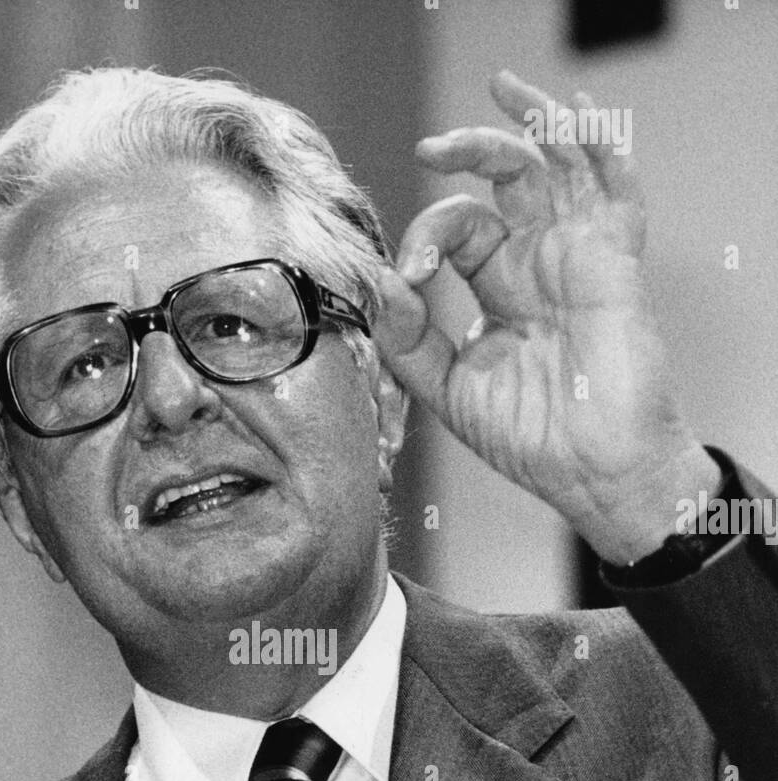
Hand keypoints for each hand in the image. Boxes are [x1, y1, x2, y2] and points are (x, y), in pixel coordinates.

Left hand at [373, 70, 720, 564]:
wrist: (592, 476)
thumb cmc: (531, 439)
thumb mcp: (450, 390)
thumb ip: (409, 341)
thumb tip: (376, 285)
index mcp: (500, 288)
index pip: (460, 229)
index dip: (428, 237)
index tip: (410, 274)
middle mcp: (539, 264)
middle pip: (508, 179)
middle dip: (470, 151)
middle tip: (428, 146)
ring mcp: (578, 258)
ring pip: (560, 166)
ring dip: (531, 122)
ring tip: (500, 89)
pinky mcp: (615, 264)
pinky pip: (617, 191)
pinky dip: (601, 149)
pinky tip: (574, 116)